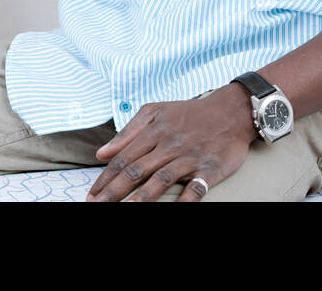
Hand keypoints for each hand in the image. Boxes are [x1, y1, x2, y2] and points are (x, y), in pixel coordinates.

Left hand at [86, 85, 256, 201]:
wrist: (230, 111)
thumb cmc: (188, 114)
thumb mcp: (154, 111)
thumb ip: (127, 132)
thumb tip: (101, 153)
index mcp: (152, 131)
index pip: (123, 159)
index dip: (105, 178)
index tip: (92, 195)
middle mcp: (168, 145)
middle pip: (136, 171)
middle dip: (114, 191)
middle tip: (97, 206)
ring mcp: (189, 158)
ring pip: (160, 179)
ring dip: (141, 198)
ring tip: (125, 210)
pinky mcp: (209, 169)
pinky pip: (196, 188)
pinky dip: (185, 199)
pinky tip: (175, 209)